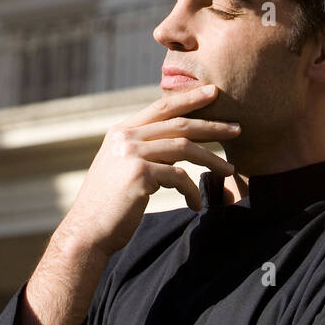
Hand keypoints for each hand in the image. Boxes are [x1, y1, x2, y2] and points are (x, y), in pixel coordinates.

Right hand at [56, 83, 239, 258]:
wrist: (88, 231)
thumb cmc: (109, 204)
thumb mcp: (122, 167)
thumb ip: (143, 150)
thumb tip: (177, 144)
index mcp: (121, 131)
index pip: (161, 107)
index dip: (189, 99)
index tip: (213, 93)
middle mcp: (125, 137)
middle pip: (178, 123)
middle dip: (211, 125)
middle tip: (237, 127)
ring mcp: (132, 154)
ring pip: (184, 147)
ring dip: (211, 159)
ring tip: (230, 170)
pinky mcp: (140, 174)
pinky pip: (179, 177)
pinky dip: (192, 191)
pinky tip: (196, 205)